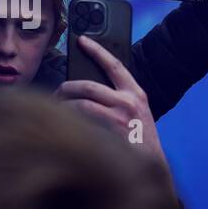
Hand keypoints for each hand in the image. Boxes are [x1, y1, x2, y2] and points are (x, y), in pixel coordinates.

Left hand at [55, 35, 166, 169]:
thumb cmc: (140, 140)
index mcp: (136, 94)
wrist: (152, 168)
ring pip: (80, 104)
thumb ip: (118, 98)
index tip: (82, 40)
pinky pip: (80, 124)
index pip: (114, 65)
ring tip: (55, 112)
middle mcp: (128, 103)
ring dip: (63, 107)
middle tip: (56, 94)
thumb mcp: (137, 113)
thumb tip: (85, 89)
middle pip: (87, 86)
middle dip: (66, 88)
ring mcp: (119, 119)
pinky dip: (68, 124)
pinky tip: (61, 127)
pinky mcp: (109, 135)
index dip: (96, 50)